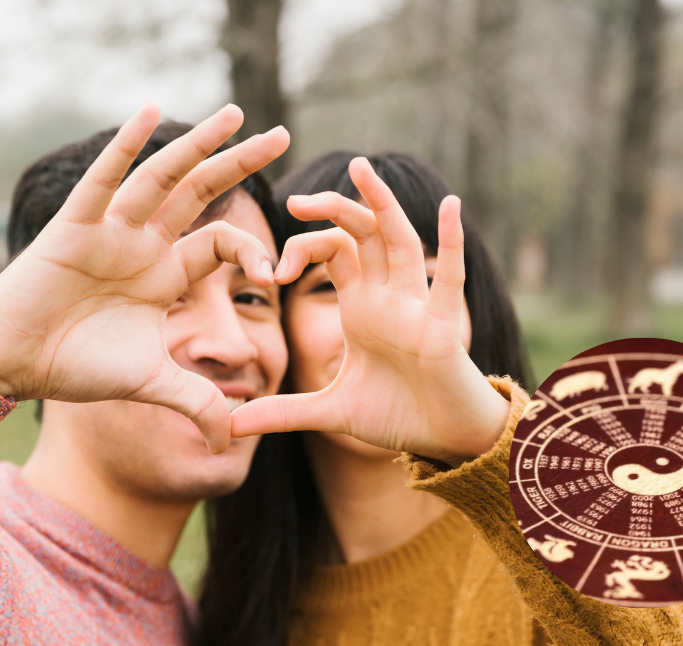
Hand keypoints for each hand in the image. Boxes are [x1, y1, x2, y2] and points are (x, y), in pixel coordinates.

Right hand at [0, 103, 289, 452]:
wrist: (13, 363)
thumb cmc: (76, 368)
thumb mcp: (151, 383)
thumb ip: (195, 401)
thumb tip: (231, 438)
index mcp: (164, 273)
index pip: (221, 242)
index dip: (252, 251)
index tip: (272, 276)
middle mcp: (143, 244)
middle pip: (201, 192)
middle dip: (240, 162)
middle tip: (281, 133)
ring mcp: (111, 231)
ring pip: (162, 177)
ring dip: (197, 144)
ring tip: (234, 114)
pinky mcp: (76, 226)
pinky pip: (105, 180)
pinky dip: (125, 147)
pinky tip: (151, 111)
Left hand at [230, 157, 509, 464]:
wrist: (445, 441)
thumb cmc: (398, 416)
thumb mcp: (330, 413)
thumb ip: (283, 413)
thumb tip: (231, 427)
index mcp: (362, 305)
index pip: (333, 250)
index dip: (302, 246)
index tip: (272, 273)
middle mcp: (389, 295)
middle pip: (362, 233)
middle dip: (333, 208)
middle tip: (295, 201)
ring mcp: (416, 306)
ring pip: (400, 241)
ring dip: (382, 204)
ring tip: (361, 167)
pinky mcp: (442, 327)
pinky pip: (449, 279)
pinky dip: (451, 243)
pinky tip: (451, 205)